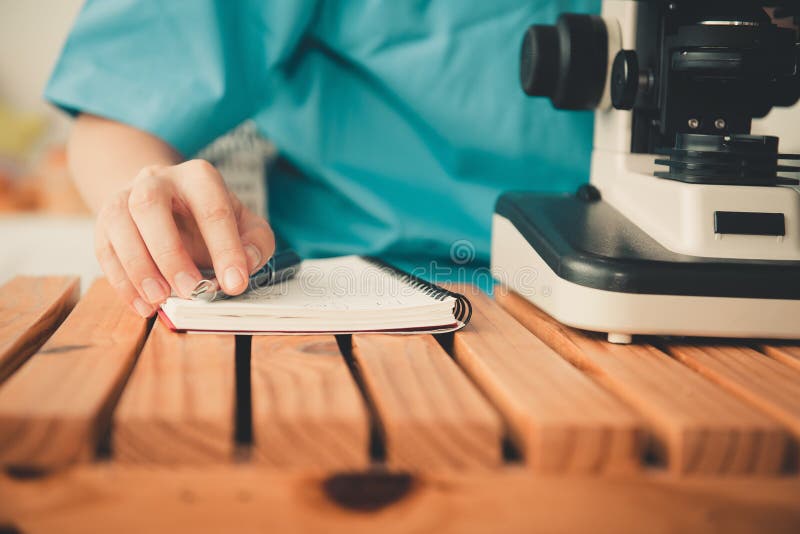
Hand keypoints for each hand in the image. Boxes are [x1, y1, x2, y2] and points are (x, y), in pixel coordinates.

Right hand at [94, 159, 274, 316]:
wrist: (168, 203)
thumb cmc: (212, 218)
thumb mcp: (245, 225)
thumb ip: (255, 243)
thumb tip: (245, 263)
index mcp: (198, 177)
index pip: (212, 208)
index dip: (225, 248)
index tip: (235, 283)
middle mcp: (157, 180)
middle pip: (150, 206)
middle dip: (169, 253)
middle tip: (190, 290)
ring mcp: (125, 198)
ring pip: (119, 223)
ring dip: (138, 267)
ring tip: (160, 299)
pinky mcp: (105, 223)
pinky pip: (104, 249)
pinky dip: (122, 281)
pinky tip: (143, 305)